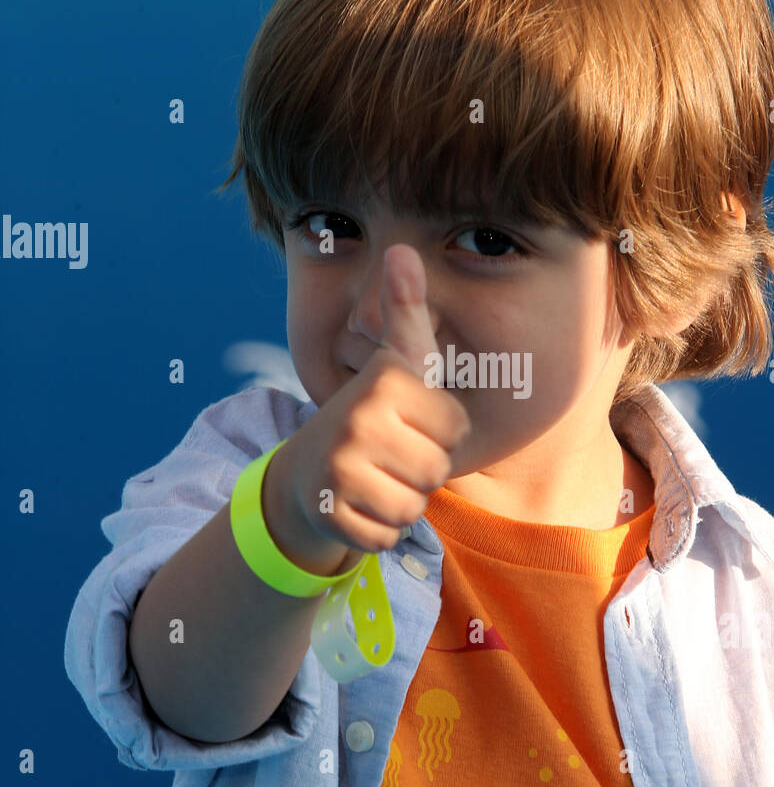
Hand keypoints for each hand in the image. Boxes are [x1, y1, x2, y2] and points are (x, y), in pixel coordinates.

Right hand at [277, 243, 471, 561]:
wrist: (305, 472)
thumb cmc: (370, 414)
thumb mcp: (393, 363)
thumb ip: (406, 313)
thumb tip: (403, 249)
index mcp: (384, 381)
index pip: (455, 426)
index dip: (439, 429)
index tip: (407, 419)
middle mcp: (358, 419)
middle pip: (437, 470)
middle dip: (421, 470)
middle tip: (389, 454)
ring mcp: (339, 468)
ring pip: (413, 507)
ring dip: (401, 501)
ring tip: (374, 479)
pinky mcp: (330, 514)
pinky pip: (386, 537)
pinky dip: (376, 531)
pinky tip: (357, 507)